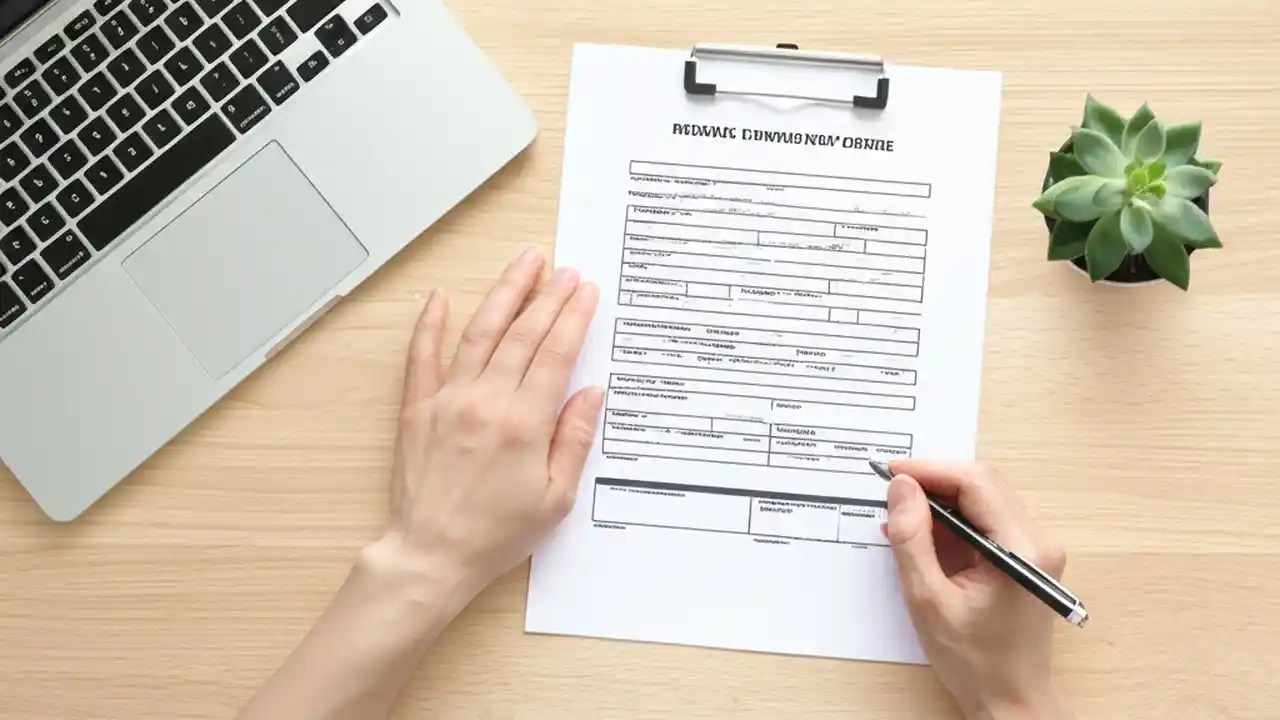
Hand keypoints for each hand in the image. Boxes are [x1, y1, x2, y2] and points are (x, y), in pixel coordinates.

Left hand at [377, 247, 602, 603]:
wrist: (431, 555)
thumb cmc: (495, 535)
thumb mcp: (555, 499)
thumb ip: (573, 440)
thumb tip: (590, 393)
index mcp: (524, 423)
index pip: (556, 354)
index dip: (573, 317)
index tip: (586, 291)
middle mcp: (487, 401)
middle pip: (523, 334)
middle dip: (548, 296)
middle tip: (565, 270)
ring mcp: (448, 400)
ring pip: (480, 332)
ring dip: (504, 294)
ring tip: (523, 264)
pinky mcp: (418, 409)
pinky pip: (422, 357)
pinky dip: (430, 324)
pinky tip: (440, 297)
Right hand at [884, 460, 1070, 719]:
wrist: (1011, 698)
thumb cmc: (975, 661)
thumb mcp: (929, 600)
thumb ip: (912, 539)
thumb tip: (902, 488)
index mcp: (1021, 550)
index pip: (976, 483)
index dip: (930, 470)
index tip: (891, 473)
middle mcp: (1037, 541)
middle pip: (982, 484)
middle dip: (934, 481)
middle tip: (892, 490)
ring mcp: (1035, 547)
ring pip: (983, 498)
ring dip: (941, 499)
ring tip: (901, 515)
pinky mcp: (1025, 555)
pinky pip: (986, 519)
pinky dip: (952, 519)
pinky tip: (922, 533)